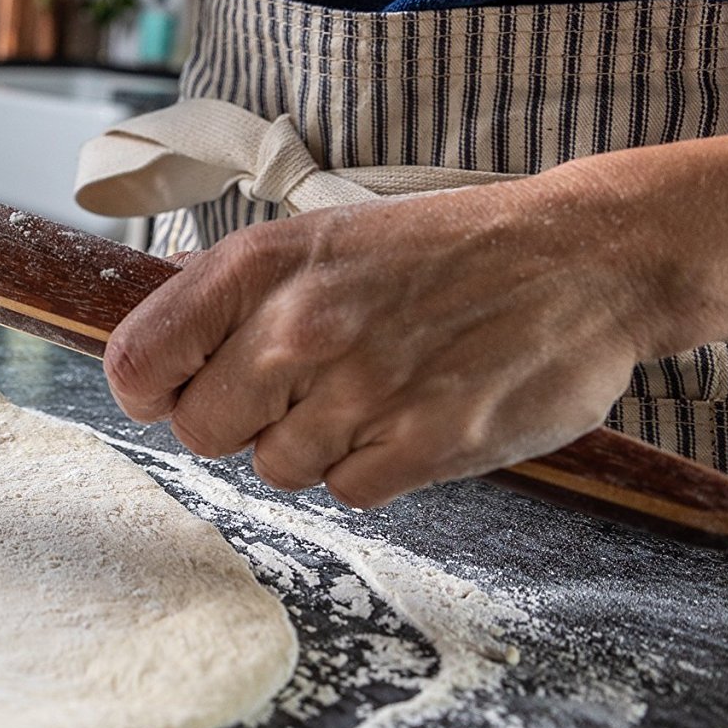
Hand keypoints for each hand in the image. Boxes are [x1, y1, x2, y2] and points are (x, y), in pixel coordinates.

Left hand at [101, 167, 686, 507]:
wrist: (587, 259)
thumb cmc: (447, 249)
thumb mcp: (325, 236)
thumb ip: (236, 292)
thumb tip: (157, 342)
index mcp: (263, 266)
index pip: (140, 361)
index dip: (150, 388)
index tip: (176, 389)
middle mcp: (300, 327)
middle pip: (201, 431)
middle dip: (238, 423)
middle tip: (295, 392)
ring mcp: (362, 389)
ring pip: (276, 469)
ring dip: (314, 445)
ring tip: (371, 392)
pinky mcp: (425, 444)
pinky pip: (347, 491)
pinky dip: (372, 468)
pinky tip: (410, 418)